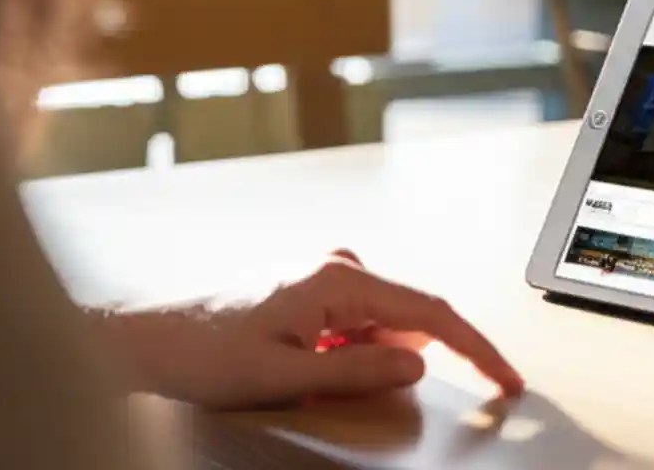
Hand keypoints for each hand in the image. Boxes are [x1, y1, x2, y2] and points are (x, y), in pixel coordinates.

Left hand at [102, 249, 522, 408]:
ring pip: (380, 325)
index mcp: (338, 279)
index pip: (432, 313)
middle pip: (408, 318)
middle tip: (348, 387)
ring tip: (304, 375)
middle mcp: (337, 267)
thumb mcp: (286, 376)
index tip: (504, 379)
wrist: (148, 340)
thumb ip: (357, 371)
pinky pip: (355, 325)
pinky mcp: (311, 289)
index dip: (475, 350)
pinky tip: (304, 365)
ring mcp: (323, 275)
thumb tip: (415, 364)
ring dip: (366, 359)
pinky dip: (348, 352)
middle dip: (404, 359)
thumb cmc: (203, 352)